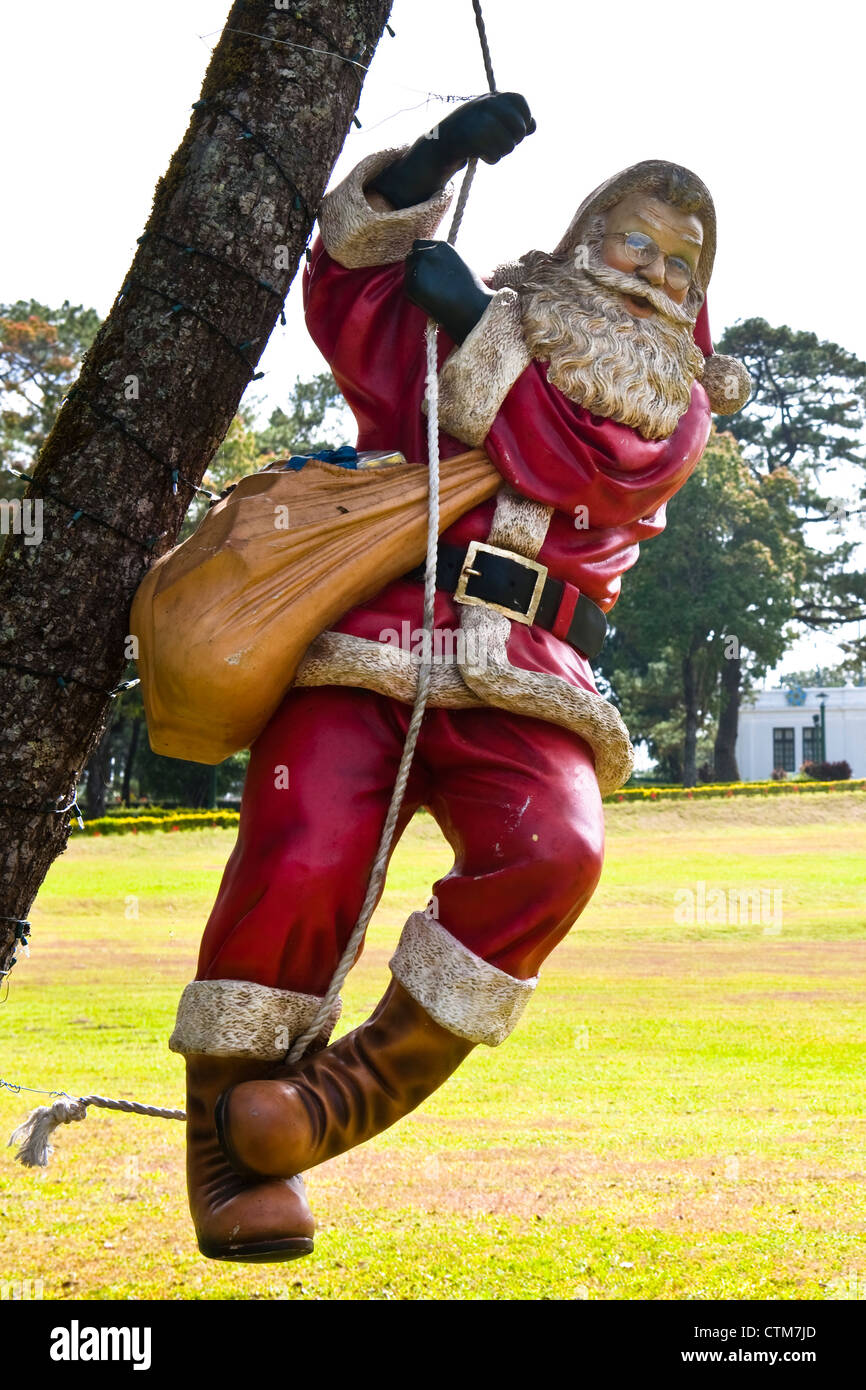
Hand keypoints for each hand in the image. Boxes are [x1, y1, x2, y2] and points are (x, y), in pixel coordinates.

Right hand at [368, 92, 534, 209]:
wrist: (441, 142)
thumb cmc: (472, 131)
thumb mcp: (494, 120)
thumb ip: (514, 120)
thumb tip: (533, 126)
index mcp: (493, 97)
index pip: (520, 102)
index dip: (524, 118)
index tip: (518, 129)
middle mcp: (486, 104)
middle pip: (518, 128)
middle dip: (514, 140)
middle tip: (502, 141)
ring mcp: (478, 121)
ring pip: (509, 145)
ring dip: (501, 152)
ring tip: (488, 148)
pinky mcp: (471, 138)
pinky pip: (495, 154)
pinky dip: (492, 158)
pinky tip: (482, 155)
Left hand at [404, 240, 494, 342]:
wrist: (472, 307)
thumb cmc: (469, 292)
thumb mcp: (455, 265)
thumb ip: (439, 260)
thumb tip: (426, 266)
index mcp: (441, 246)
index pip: (419, 244)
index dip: (422, 257)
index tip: (427, 269)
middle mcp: (427, 252)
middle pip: (411, 256)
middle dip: (415, 268)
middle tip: (427, 284)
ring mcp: (418, 267)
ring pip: (408, 272)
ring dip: (415, 281)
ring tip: (433, 294)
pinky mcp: (412, 284)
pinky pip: (407, 288)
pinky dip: (415, 296)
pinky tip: (431, 301)